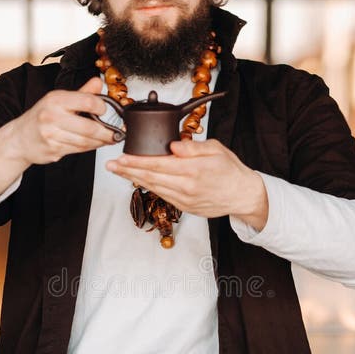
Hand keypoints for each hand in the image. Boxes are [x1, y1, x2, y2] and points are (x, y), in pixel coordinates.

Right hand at [2, 76, 118, 166]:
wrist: (19, 139)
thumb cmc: (41, 117)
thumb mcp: (58, 100)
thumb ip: (81, 93)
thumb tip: (98, 82)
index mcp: (55, 100)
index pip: (87, 101)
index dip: (102, 107)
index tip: (107, 111)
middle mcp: (52, 116)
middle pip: (89, 127)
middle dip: (107, 132)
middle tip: (118, 133)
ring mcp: (51, 135)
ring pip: (85, 142)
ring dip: (101, 142)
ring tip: (109, 139)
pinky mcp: (53, 150)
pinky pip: (79, 150)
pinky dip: (90, 148)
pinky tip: (95, 144)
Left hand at [106, 138, 268, 227]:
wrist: (243, 195)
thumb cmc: (231, 170)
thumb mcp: (216, 149)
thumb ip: (193, 147)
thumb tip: (173, 145)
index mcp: (193, 170)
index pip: (158, 164)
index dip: (136, 161)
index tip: (121, 157)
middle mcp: (186, 187)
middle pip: (150, 177)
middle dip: (128, 170)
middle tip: (111, 165)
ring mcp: (184, 200)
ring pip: (153, 188)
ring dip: (134, 179)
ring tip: (119, 171)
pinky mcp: (184, 208)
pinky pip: (162, 196)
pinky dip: (148, 187)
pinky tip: (138, 180)